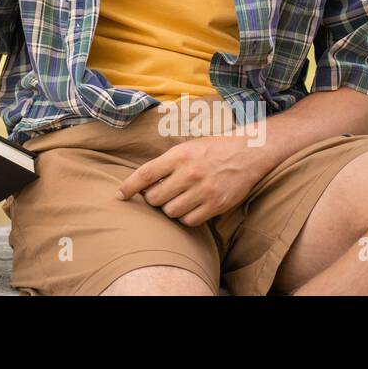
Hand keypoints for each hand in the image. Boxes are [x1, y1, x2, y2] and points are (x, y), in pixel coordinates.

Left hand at [114, 136, 266, 227]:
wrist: (248, 152)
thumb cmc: (213, 149)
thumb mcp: (187, 147)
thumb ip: (166, 163)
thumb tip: (142, 182)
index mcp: (179, 156)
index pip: (145, 174)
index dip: (128, 187)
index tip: (119, 195)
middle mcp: (189, 173)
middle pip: (155, 198)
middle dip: (152, 199)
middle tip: (160, 194)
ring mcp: (203, 190)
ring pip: (170, 212)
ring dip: (169, 209)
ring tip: (177, 200)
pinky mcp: (216, 205)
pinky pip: (189, 221)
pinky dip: (186, 217)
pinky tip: (190, 207)